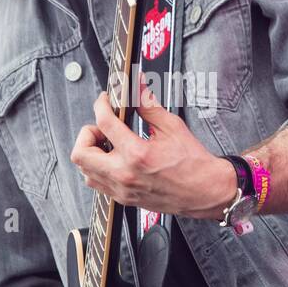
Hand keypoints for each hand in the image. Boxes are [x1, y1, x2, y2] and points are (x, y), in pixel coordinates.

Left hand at [70, 77, 236, 218]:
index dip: (101, 105)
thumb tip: (137, 87)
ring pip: (85, 171)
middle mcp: (125, 175)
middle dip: (88, 133)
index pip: (104, 123)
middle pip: (81, 153)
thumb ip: (148, 105)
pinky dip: (98, 168)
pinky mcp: (124, 199)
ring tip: (108, 144)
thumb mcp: (172, 127)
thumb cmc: (193, 164)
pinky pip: (97, 183)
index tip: (105, 100)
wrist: (206, 192)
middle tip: (102, 127)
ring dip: (91, 153)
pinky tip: (114, 159)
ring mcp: (122, 190)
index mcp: (137, 155)